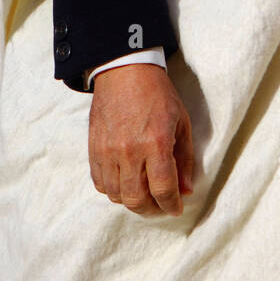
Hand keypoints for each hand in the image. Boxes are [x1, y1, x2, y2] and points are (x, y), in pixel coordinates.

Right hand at [88, 64, 193, 216]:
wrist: (125, 70)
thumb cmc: (157, 94)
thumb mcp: (181, 121)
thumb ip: (184, 158)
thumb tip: (186, 190)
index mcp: (156, 143)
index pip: (163, 190)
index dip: (171, 205)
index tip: (176, 207)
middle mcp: (130, 151)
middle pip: (137, 200)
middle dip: (152, 209)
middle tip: (160, 205)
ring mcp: (108, 151)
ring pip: (117, 195)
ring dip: (132, 201)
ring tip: (144, 194)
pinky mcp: (94, 149)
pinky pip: (100, 183)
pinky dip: (113, 189)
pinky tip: (125, 182)